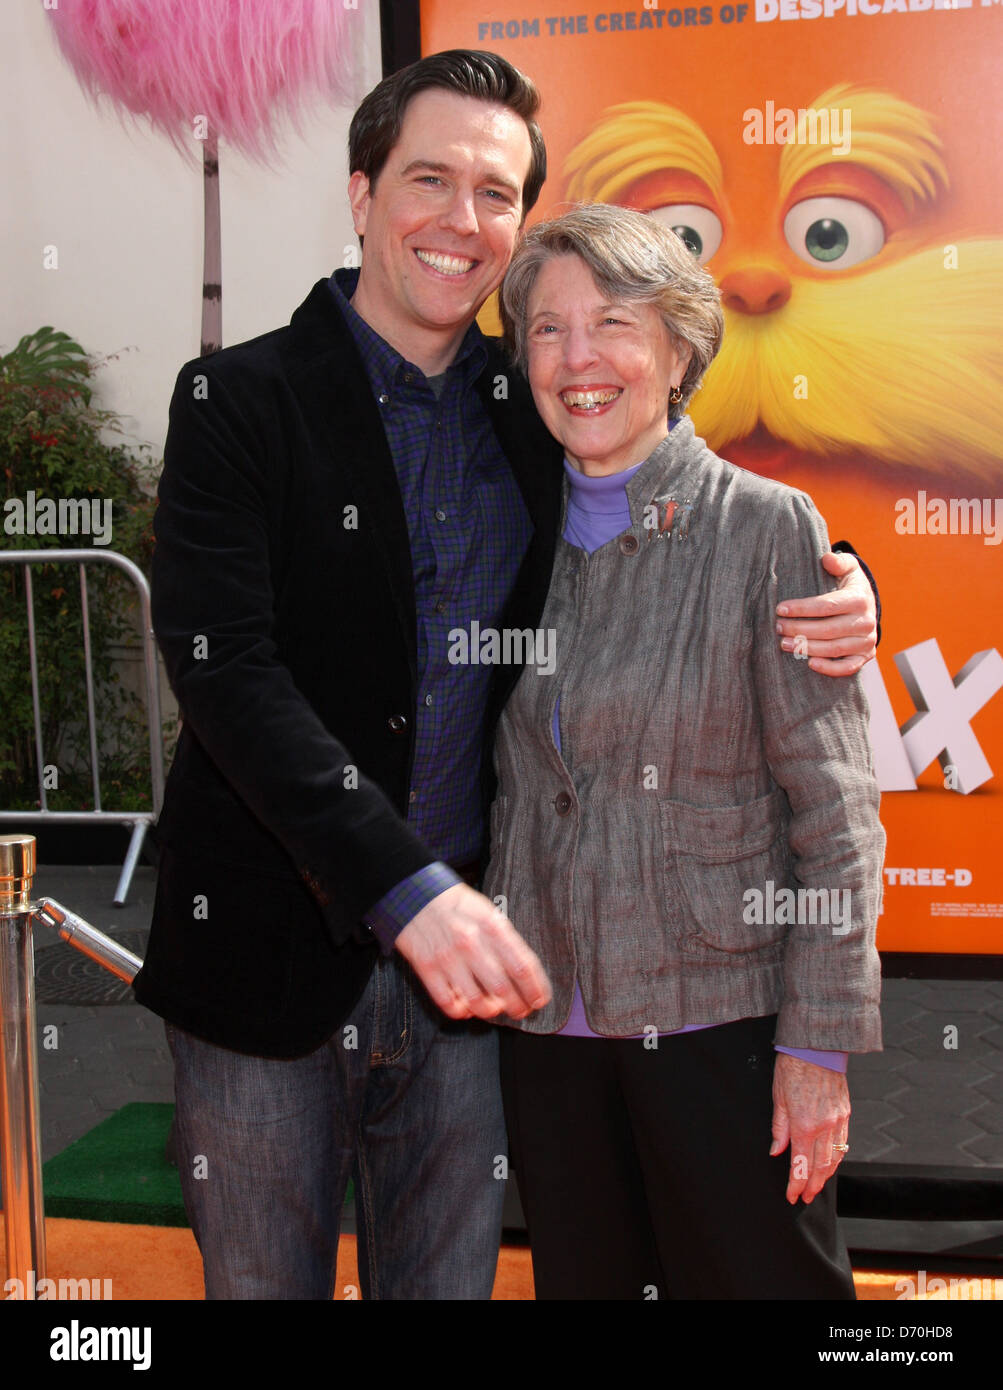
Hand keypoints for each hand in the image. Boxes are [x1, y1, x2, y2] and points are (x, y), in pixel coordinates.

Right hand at [395, 883, 551, 1021]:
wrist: (414, 893)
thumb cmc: (456, 905)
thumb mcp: (487, 911)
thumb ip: (506, 939)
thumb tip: (524, 972)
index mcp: (491, 925)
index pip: (522, 966)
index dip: (535, 988)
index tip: (541, 999)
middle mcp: (471, 943)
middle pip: (503, 988)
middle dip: (518, 1005)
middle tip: (522, 1010)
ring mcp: (448, 958)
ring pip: (477, 1002)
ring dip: (492, 1012)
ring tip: (497, 1010)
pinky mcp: (427, 969)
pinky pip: (449, 1004)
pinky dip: (462, 1012)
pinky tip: (468, 1008)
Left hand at [770, 1052, 850, 1203]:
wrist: (816, 1048)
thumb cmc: (792, 1069)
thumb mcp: (778, 1099)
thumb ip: (779, 1128)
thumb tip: (777, 1151)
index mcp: (804, 1125)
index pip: (800, 1165)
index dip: (796, 1184)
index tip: (792, 1196)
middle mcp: (825, 1127)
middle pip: (820, 1167)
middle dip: (812, 1186)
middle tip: (805, 1198)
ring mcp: (838, 1121)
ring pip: (834, 1158)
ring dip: (825, 1176)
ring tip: (816, 1186)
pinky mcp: (845, 1113)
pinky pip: (843, 1143)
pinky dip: (837, 1158)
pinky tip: (830, 1164)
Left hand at [775, 551, 876, 676]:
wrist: (868, 605)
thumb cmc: (850, 585)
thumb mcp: (848, 568)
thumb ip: (838, 562)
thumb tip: (827, 559)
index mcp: (860, 599)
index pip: (827, 605)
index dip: (802, 608)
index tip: (780, 609)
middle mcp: (866, 621)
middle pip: (828, 629)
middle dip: (800, 629)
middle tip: (778, 627)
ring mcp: (867, 641)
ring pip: (834, 649)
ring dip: (807, 648)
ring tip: (784, 644)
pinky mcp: (865, 655)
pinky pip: (848, 667)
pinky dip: (830, 668)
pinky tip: (810, 663)